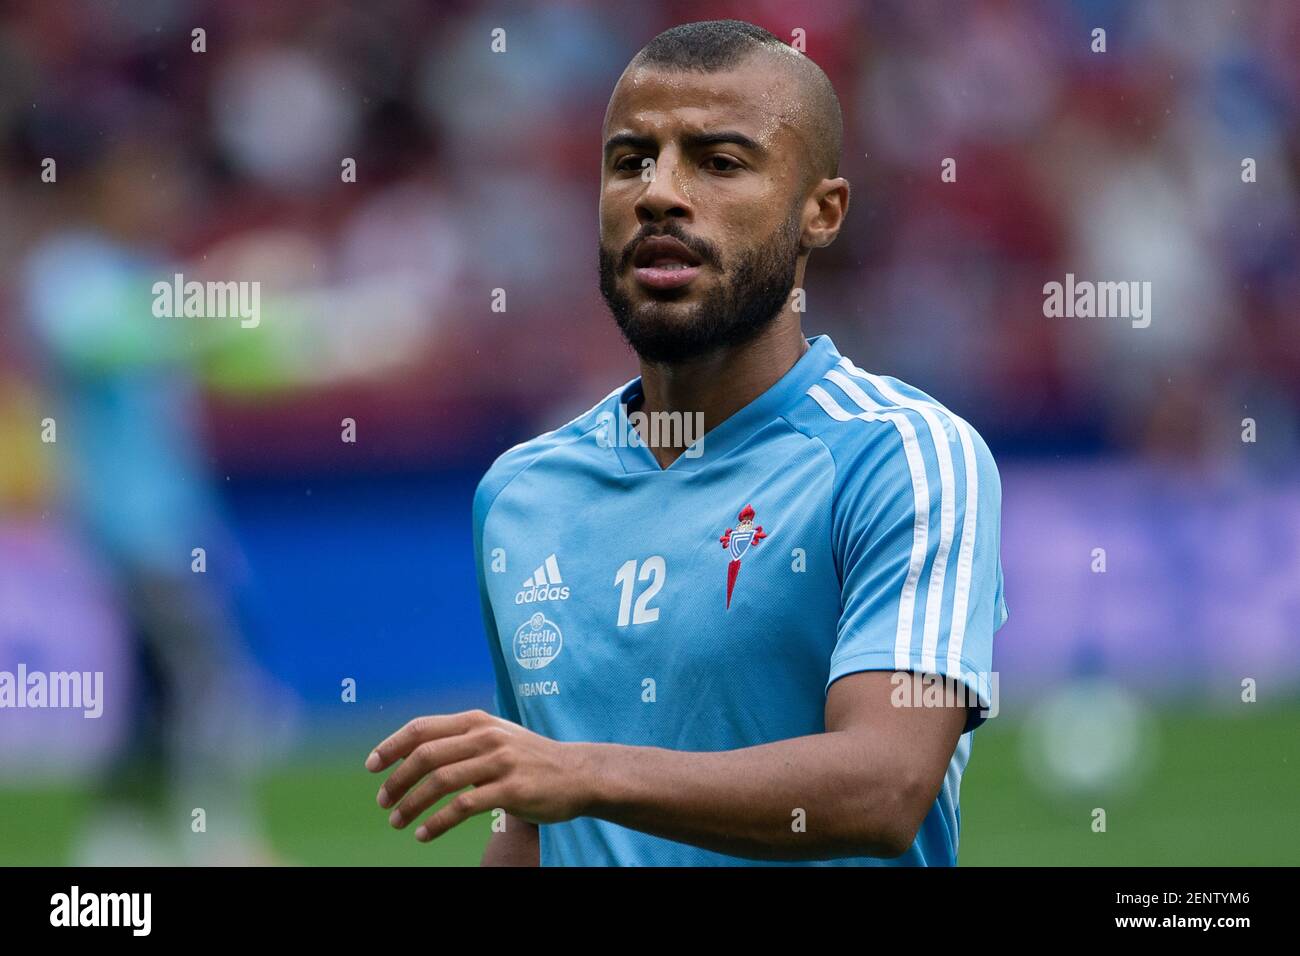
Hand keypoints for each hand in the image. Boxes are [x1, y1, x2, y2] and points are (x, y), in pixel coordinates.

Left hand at [366, 709, 593, 842]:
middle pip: (426, 755)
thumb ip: (460, 740)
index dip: (391, 746)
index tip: (371, 766)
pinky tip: (425, 834)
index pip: (422, 728)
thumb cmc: (529, 758)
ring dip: (412, 804)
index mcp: (476, 721)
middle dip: (397, 781)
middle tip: (383, 803)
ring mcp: (499, 762)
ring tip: (397, 822)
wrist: (578, 773)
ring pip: (440, 781)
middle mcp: (485, 736)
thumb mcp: (495, 737)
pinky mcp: (511, 789)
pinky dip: (438, 822)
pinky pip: (463, 807)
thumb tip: (412, 752)